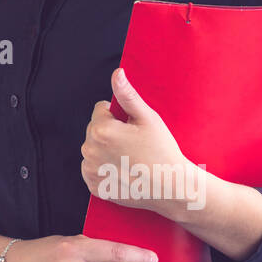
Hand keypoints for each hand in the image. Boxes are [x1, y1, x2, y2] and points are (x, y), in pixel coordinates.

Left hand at [80, 67, 194, 217]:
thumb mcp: (148, 118)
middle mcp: (89, 150)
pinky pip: (93, 168)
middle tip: (134, 144)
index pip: (100, 109)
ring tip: (130, 158)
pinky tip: (122, 171)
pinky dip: (104, 168)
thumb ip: (127, 94)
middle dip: (110, 131)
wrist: (171, 188)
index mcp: (100, 129)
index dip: (118, 116)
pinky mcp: (94, 186)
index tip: (133, 129)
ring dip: (105, 149)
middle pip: (95, 129)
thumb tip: (116, 73)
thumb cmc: (162, 151)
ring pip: (93, 148)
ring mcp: (90, 170)